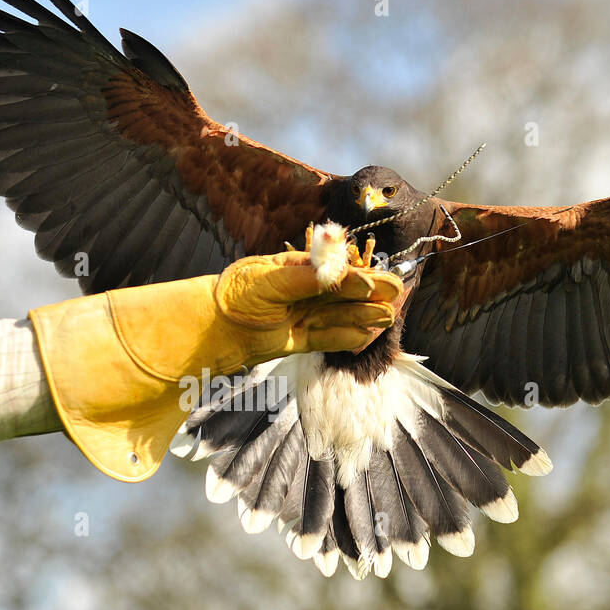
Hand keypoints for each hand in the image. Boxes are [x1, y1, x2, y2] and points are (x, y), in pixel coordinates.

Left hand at [212, 251, 402, 364]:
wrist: (211, 329)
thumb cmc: (235, 296)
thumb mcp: (270, 281)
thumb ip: (307, 279)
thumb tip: (341, 274)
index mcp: (296, 269)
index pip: (333, 272)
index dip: (358, 277)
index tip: (379, 282)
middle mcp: (302, 291)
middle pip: (342, 293)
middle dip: (370, 294)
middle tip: (398, 294)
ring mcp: (301, 316)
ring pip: (339, 316)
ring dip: (364, 316)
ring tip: (389, 316)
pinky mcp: (298, 340)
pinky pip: (328, 337)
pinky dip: (347, 336)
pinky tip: (367, 334)